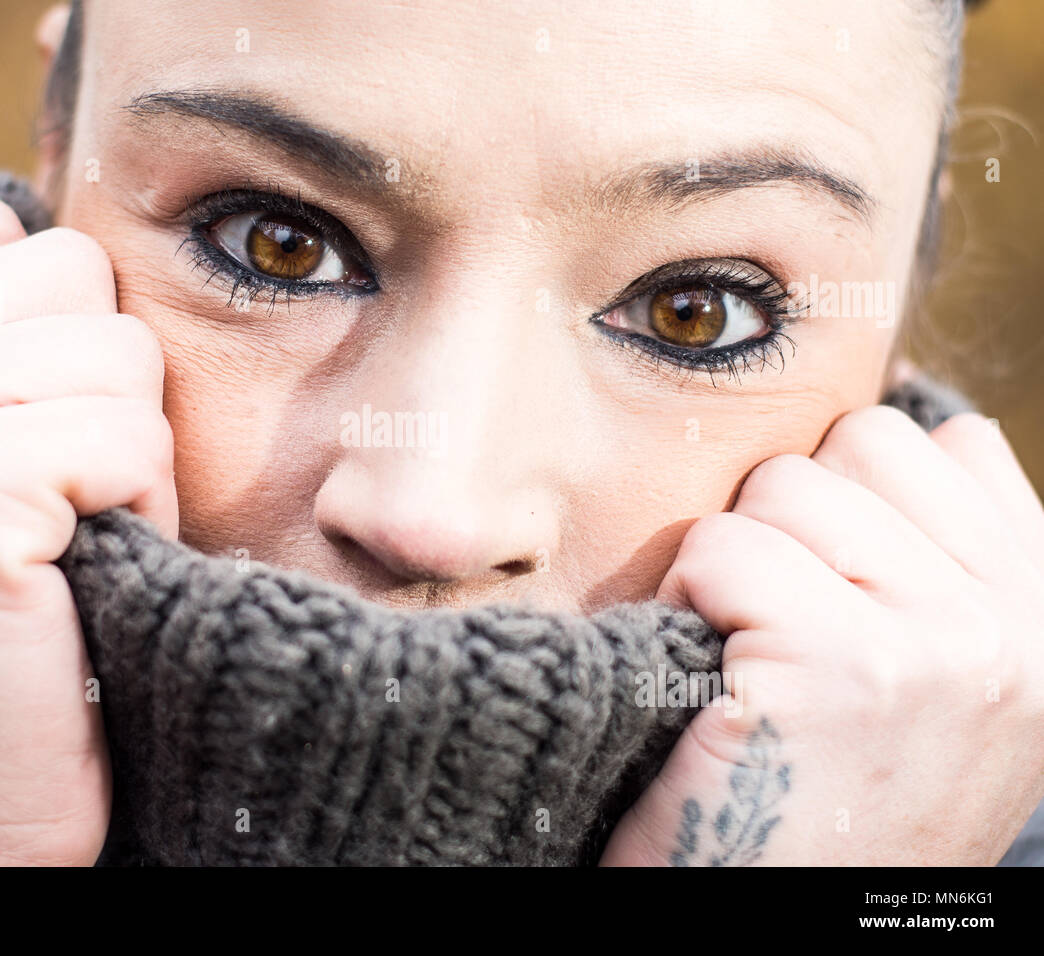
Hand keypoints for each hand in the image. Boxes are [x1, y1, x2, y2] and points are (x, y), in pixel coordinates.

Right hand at [0, 198, 177, 864]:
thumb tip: (31, 217)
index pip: (11, 238)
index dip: (66, 342)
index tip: (38, 452)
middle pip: (82, 281)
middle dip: (109, 397)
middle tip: (60, 514)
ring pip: (120, 356)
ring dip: (130, 461)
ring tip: (69, 551)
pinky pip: (128, 436)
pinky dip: (139, 510)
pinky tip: (81, 579)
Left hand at [602, 404, 1043, 864]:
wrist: (781, 920)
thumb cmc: (827, 800)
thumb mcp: (935, 681)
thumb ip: (942, 556)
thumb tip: (909, 423)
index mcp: (1043, 613)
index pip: (946, 443)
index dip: (850, 495)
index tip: (819, 577)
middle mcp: (1017, 624)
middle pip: (854, 445)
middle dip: (785, 517)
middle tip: (766, 619)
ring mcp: (941, 643)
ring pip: (780, 487)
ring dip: (730, 560)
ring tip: (737, 651)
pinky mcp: (842, 666)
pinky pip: (722, 549)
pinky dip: (687, 598)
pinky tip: (706, 676)